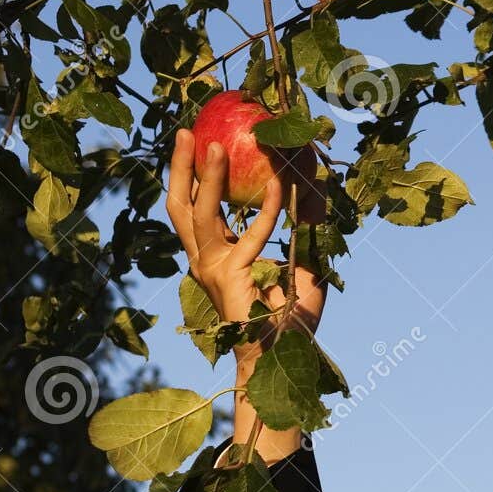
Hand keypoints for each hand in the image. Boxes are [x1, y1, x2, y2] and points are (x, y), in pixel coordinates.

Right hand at [164, 129, 327, 357]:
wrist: (284, 359)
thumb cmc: (288, 315)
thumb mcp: (298, 258)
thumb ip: (303, 223)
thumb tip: (313, 181)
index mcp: (211, 257)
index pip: (192, 208)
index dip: (191, 174)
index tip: (197, 140)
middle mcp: (205, 262)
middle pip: (180, 207)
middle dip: (179, 168)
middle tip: (187, 131)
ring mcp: (215, 272)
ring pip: (202, 216)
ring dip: (209, 178)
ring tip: (216, 144)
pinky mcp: (234, 281)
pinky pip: (251, 237)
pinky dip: (267, 210)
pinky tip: (280, 184)